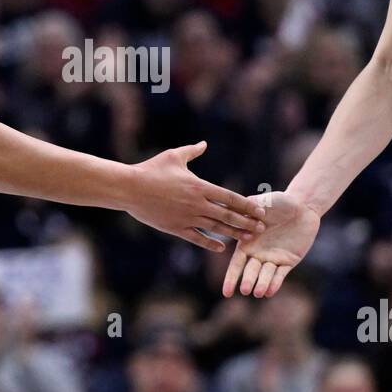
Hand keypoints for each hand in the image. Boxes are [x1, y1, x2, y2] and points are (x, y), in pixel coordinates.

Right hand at [125, 142, 265, 250]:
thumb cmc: (151, 170)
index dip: (247, 205)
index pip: (230, 197)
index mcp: (200, 186)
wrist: (130, 188)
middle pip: (228, 215)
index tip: (260, 211)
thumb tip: (204, 144)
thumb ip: (192, 151)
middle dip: (247, 222)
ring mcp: (187, 217)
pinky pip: (197, 237)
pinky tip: (221, 247)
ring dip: (234, 234)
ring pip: (216, 228)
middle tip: (262, 228)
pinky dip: (210, 243)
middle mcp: (197, 203)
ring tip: (248, 238)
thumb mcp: (174, 157)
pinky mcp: (175, 228)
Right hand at [222, 190, 319, 297]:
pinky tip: (270, 291)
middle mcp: (258, 254)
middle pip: (250, 271)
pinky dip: (276, 283)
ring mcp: (274, 258)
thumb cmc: (279, 202)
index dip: (231, 277)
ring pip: (266, 275)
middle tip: (245, 290)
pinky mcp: (289, 261)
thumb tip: (233, 210)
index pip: (236, 263)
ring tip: (259, 293)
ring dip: (262, 284)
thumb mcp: (263, 202)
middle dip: (247, 281)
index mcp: (247, 242)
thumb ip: (248, 208)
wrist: (302, 207)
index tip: (226, 292)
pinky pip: (281, 274)